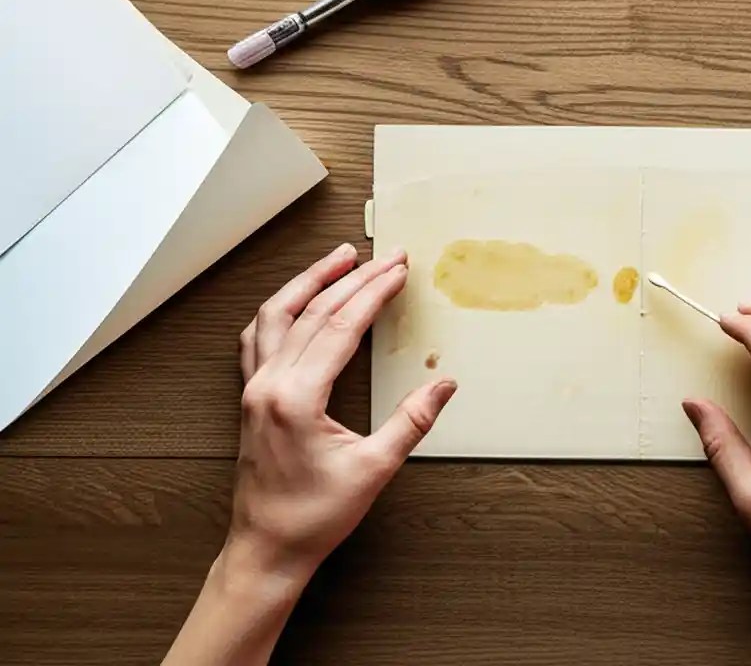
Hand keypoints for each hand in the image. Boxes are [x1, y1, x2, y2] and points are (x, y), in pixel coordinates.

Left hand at [232, 243, 455, 581]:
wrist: (267, 549)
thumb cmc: (313, 517)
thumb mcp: (373, 470)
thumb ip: (411, 422)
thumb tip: (442, 385)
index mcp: (296, 398)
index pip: (339, 327)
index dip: (373, 293)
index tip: (397, 270)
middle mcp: (268, 385)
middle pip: (312, 312)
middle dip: (352, 279)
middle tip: (384, 258)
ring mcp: (253, 390)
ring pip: (276, 315)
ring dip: (308, 282)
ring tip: (337, 259)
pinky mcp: (250, 399)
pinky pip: (257, 337)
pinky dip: (279, 310)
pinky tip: (295, 302)